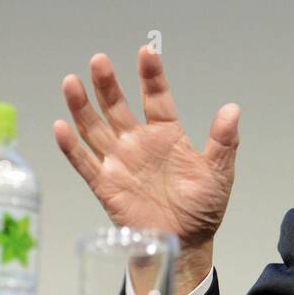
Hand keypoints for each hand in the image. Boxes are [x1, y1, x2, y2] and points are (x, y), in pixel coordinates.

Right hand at [54, 47, 239, 261]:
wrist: (184, 244)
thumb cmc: (202, 208)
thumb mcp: (219, 172)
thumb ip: (223, 141)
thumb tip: (232, 109)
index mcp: (167, 134)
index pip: (156, 97)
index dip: (151, 75)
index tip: (147, 51)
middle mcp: (139, 143)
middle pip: (118, 107)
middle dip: (108, 84)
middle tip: (99, 60)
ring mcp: (120, 162)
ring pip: (95, 129)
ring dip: (82, 107)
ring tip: (71, 82)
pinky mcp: (106, 185)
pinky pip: (84, 164)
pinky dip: (71, 147)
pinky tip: (61, 127)